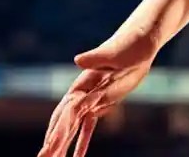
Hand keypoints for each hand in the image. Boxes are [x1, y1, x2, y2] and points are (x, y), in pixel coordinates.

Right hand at [37, 29, 159, 156]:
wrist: (139, 43)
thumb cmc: (127, 45)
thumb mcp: (114, 52)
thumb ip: (96, 57)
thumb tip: (77, 59)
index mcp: (82, 83)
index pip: (66, 110)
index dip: (58, 129)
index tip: (50, 147)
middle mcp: (81, 94)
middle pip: (63, 122)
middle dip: (53, 141)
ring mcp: (90, 100)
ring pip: (71, 128)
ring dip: (62, 145)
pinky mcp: (101, 103)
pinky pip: (87, 127)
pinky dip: (81, 143)